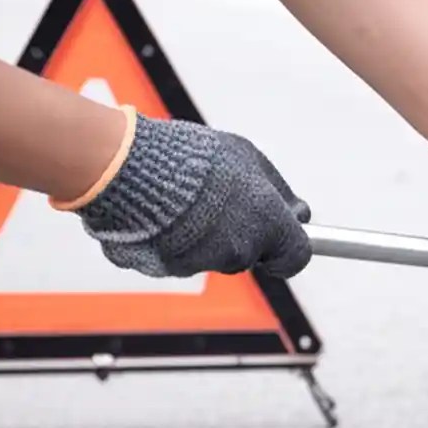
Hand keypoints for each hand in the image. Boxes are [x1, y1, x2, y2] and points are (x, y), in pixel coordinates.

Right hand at [74, 113, 311, 278]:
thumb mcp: (248, 158)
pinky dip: (169, 242)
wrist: (127, 165)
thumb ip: (278, 191)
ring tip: (181, 200)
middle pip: (248, 256)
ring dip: (203, 238)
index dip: (288, 250)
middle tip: (216, 203)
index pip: (296, 259)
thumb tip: (300, 213)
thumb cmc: (190, 157)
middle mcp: (239, 251)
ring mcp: (201, 264)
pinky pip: (174, 259)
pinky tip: (158, 212)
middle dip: (239, 235)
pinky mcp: (164, 270)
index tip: (280, 242)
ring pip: (211, 258)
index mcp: (267, 225)